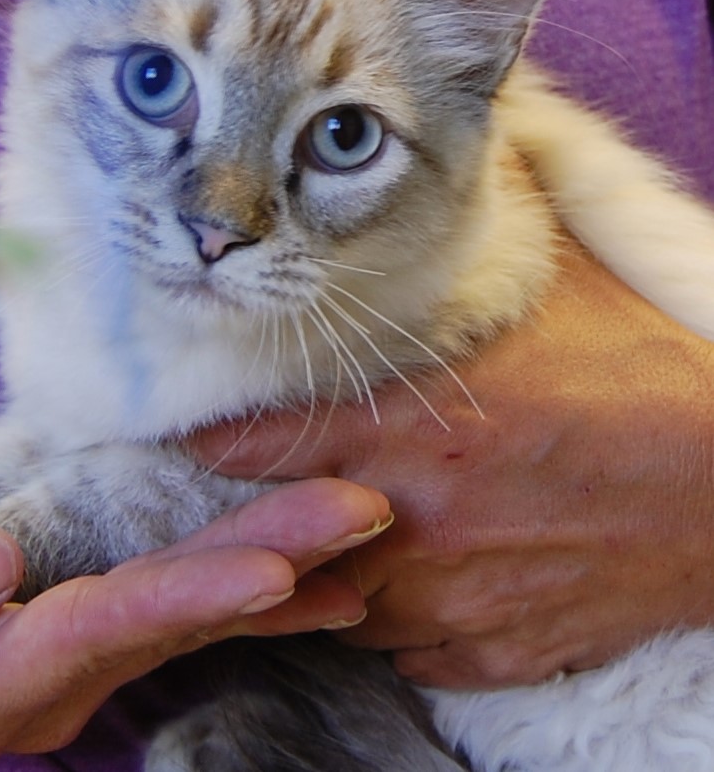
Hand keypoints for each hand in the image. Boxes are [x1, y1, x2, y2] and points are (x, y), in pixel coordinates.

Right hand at [0, 478, 388, 764]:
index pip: (106, 632)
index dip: (192, 596)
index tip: (278, 566)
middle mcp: (54, 685)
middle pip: (176, 615)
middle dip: (275, 562)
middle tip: (363, 514)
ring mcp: (75, 658)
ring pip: (190, 607)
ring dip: (281, 564)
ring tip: (364, 531)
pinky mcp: (82, 624)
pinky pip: (176, 601)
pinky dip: (245, 583)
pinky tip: (309, 574)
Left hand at [191, 242, 713, 689]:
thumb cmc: (637, 379)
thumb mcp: (543, 294)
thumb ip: (461, 252)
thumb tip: (440, 171)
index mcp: (409, 430)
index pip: (259, 445)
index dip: (210, 436)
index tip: (185, 428)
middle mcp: (412, 522)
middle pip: (282, 536)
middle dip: (263, 514)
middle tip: (254, 485)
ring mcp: (449, 600)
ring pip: (337, 603)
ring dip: (331, 568)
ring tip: (340, 530)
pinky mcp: (491, 650)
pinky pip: (403, 649)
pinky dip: (395, 617)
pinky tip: (413, 576)